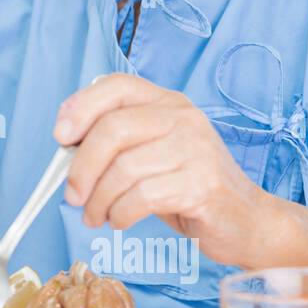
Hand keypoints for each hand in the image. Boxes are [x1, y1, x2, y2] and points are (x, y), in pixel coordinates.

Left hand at [53, 74, 279, 266]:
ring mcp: (196, 150)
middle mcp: (184, 118)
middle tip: (72, 195)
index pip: (117, 85)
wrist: (247, 222)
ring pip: (124, 168)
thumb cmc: (187, 187)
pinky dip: (120, 213)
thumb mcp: (151, 154)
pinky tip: (119, 221)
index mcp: (168, 103)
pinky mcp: (202, 185)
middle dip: (81, 167)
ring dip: (98, 199)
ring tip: (95, 216)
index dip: (81, 106)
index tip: (60, 137)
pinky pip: (142, 197)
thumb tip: (64, 144)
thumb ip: (116, 142)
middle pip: (113, 129)